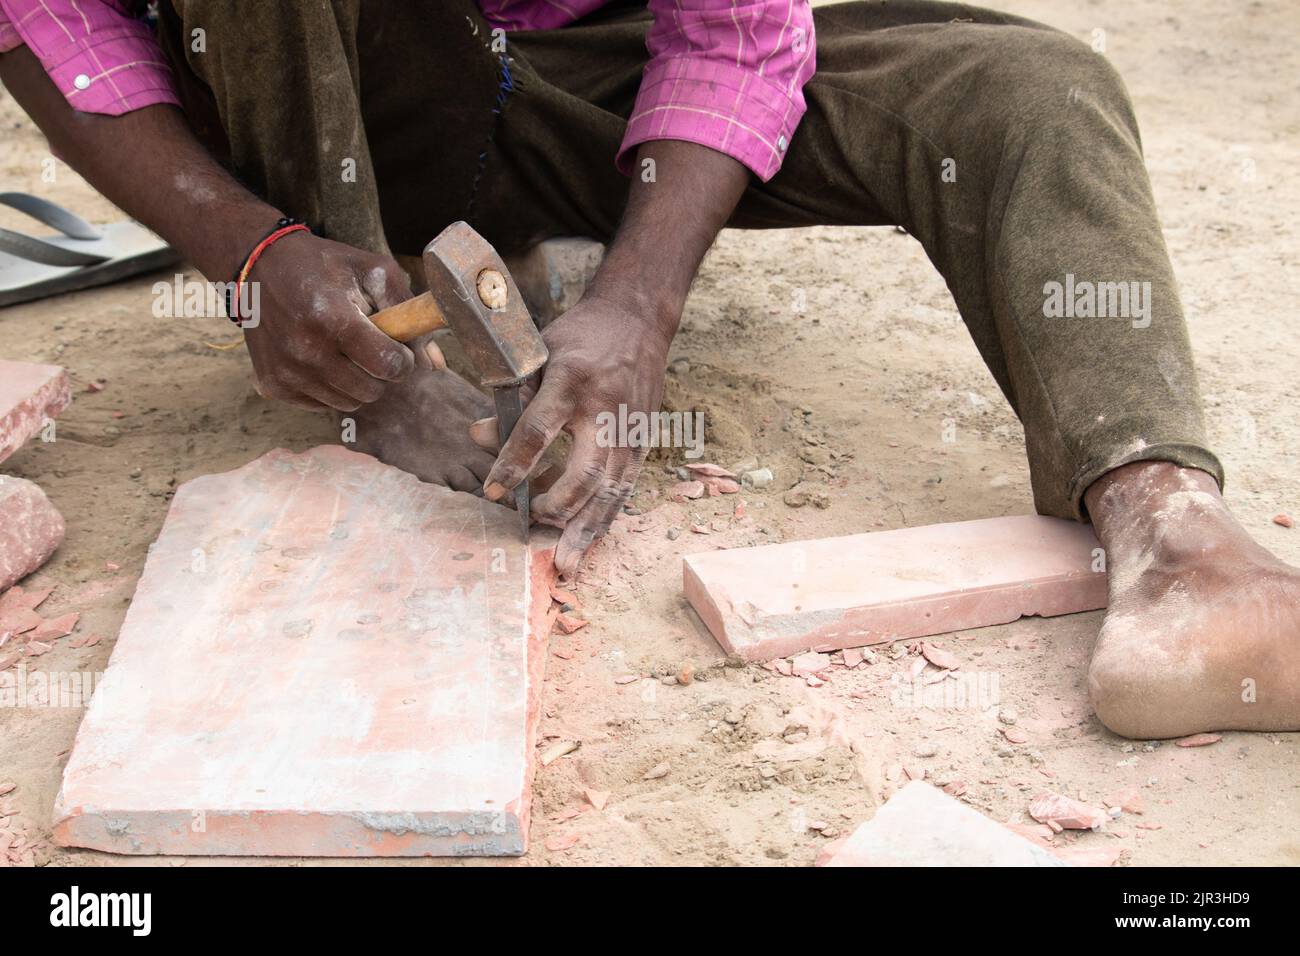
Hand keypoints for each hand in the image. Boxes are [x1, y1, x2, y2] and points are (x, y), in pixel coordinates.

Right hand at [242, 233, 416, 410]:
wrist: (260, 265)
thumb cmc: (324, 266)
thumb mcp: (373, 271)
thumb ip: (409, 312)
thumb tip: (435, 363)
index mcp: (332, 318)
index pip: (388, 366)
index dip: (402, 359)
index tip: (396, 346)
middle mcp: (306, 350)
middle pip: (371, 391)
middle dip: (380, 373)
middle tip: (370, 347)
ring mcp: (287, 372)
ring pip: (349, 402)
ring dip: (357, 382)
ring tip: (344, 350)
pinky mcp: (273, 385)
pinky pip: (322, 405)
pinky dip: (331, 387)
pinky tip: (322, 358)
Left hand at [479, 292, 670, 574]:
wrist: (637, 322)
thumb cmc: (579, 338)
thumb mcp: (537, 354)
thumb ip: (511, 397)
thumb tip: (478, 437)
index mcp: (573, 379)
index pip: (538, 430)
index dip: (513, 464)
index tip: (492, 492)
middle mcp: (606, 408)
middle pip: (586, 472)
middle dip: (557, 507)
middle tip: (531, 524)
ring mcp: (630, 429)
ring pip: (610, 490)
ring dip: (586, 529)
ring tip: (565, 563)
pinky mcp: (644, 442)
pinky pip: (624, 488)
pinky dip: (605, 518)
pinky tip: (587, 541)